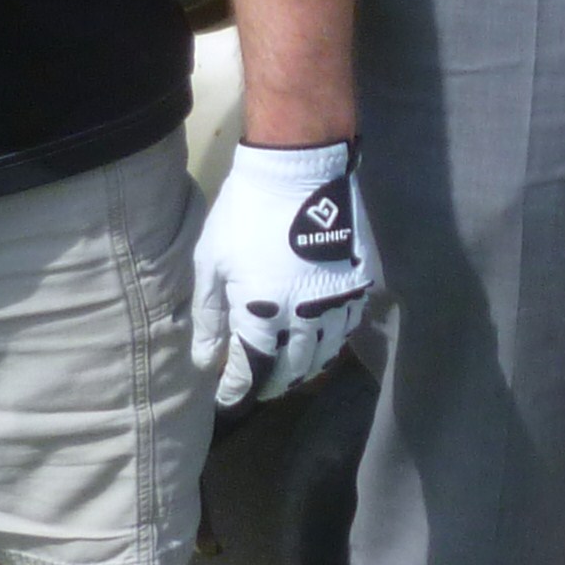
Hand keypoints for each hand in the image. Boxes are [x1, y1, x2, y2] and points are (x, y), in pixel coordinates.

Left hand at [190, 138, 372, 409]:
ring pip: (325, 355)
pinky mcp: (359, 285)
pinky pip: (347, 329)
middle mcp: (306, 318)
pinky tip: (316, 338)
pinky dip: (329, 343)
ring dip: (302, 367)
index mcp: (264, 314)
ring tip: (286, 368)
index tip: (226, 398)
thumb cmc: (246, 212)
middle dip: (270, 383)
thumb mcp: (212, 261)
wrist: (301, 167)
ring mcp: (338, 303)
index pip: (252, 372)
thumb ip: (209, 316)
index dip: (236, 390)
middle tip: (256, 385)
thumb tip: (204, 360)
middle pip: (292, 370)